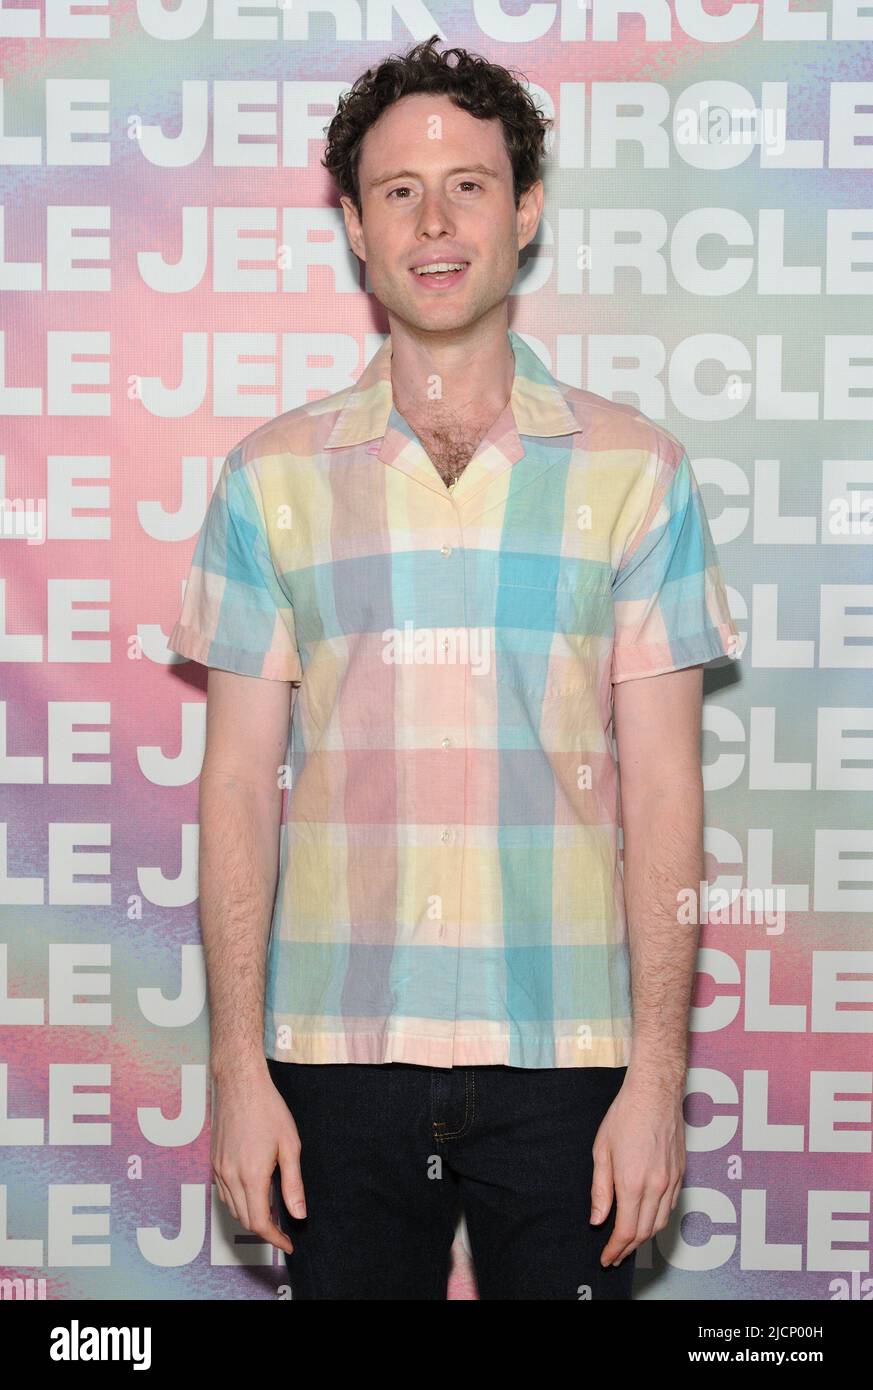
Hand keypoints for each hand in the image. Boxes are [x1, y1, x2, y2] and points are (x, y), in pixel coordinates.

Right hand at [211, 1064, 304, 1254]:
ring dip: (250, 1216)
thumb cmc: (268, 1109)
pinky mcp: (214, 1160)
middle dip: (265, 1230)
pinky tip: (253, 1191)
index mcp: (251, 1175)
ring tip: (272, 1210)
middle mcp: (230, 1176)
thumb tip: (299, 1214)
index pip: (260, 1222)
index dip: (275, 1238)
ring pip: (232, 1208)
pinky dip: (238, 1201)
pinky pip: (224, 1193)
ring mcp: (219, 1169)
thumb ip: (293, 1183)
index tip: (288, 1243)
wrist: (240, 1083)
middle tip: (285, 1229)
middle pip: (244, 1219)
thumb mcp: (290, 1145)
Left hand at [589, 1073, 684, 1267]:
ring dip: (644, 1237)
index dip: (615, 1249)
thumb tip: (598, 1219)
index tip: (606, 1257)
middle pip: (645, 1232)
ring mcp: (672, 1181)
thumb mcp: (602, 1151)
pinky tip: (647, 1218)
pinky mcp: (681, 1173)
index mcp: (633, 1182)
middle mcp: (656, 1186)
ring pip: (660, 1223)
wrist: (655, 1093)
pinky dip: (658, 1219)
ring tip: (629, 1242)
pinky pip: (671, 1206)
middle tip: (614, 1255)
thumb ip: (600, 1189)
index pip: (626, 1231)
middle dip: (628, 1248)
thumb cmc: (625, 1116)